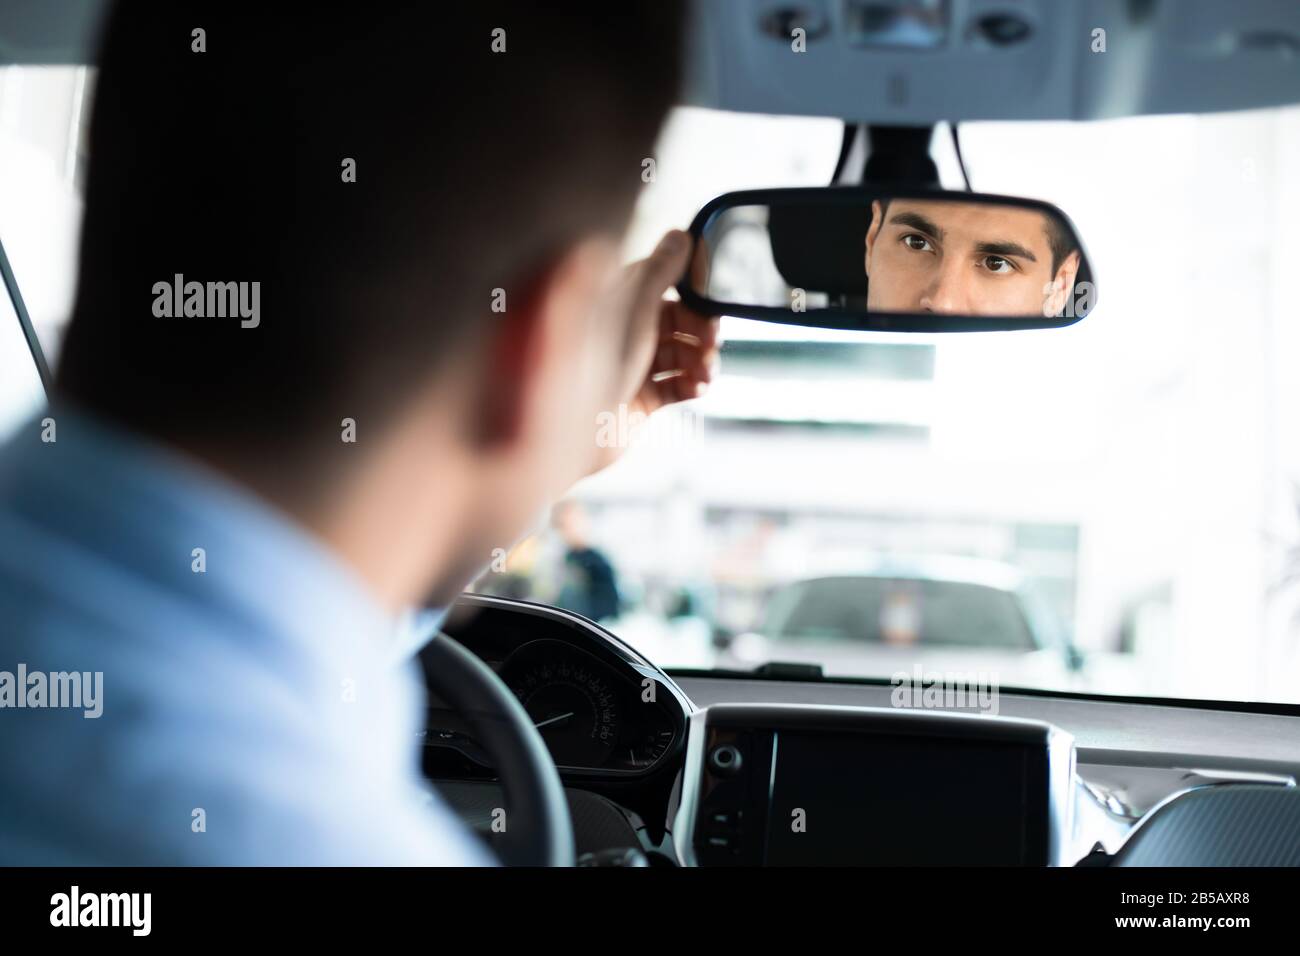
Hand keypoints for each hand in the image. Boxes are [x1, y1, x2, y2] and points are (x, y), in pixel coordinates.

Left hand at [592, 229, 718, 473]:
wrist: (568, 423)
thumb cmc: (594, 355)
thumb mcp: (634, 303)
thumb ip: (662, 268)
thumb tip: (682, 235)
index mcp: (617, 299)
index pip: (666, 285)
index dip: (693, 294)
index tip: (712, 302)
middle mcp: (622, 331)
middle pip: (679, 322)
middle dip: (701, 330)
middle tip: (712, 343)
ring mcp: (630, 367)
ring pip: (681, 356)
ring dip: (701, 360)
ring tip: (705, 373)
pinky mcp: (638, 401)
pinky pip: (675, 388)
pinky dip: (692, 385)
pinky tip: (698, 387)